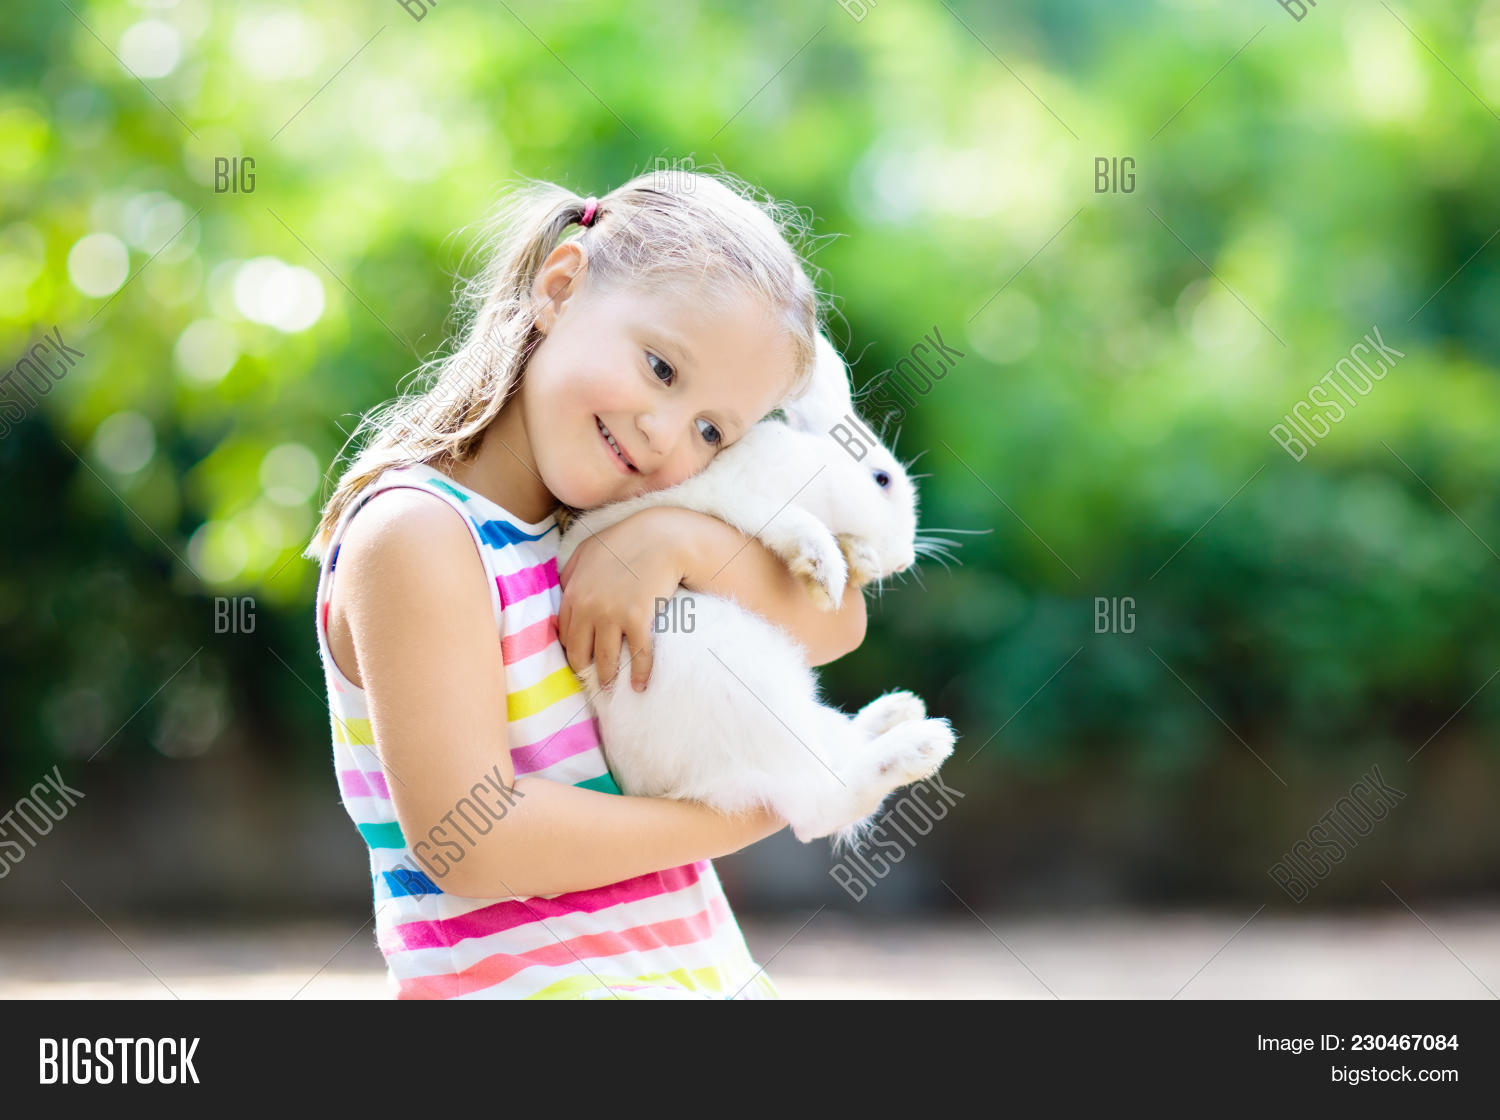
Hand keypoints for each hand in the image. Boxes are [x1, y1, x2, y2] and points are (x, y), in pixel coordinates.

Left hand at [557, 508, 691, 692]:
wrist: (661, 537)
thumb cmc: (626, 541)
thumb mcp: (589, 550)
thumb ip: (572, 572)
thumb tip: (563, 590)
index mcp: (573, 592)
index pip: (565, 633)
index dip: (572, 651)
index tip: (580, 661)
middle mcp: (588, 607)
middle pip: (580, 652)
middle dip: (585, 671)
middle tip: (592, 682)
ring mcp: (612, 614)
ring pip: (605, 659)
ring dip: (608, 678)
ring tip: (612, 688)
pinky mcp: (637, 619)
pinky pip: (637, 655)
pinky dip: (639, 674)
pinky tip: (640, 685)